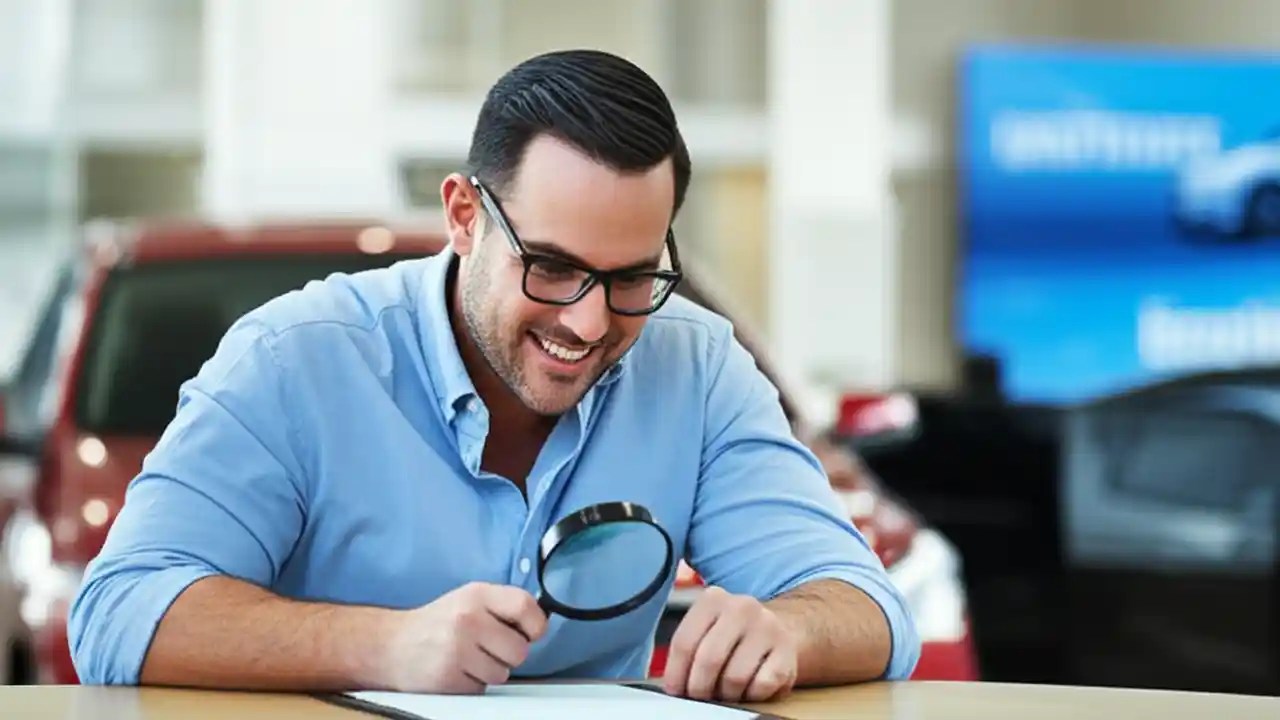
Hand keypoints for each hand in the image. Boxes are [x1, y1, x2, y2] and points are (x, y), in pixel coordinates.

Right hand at [377, 582, 546, 692]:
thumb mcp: (468, 599)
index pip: (526, 607)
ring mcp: (457, 650)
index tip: (530, 633)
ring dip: (490, 671)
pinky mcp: (448, 678)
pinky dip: (473, 684)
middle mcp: (468, 619)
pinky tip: (457, 670)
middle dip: (509, 655)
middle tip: (489, 648)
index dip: (535, 625)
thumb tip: (539, 623)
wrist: (391, 645)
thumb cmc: (438, 623)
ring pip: (503, 674)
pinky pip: (482, 689)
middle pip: (520, 650)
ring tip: (468, 659)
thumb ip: (502, 606)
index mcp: (477, 595)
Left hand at [662, 586, 798, 702]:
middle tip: (699, 697)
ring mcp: (767, 627)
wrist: (777, 630)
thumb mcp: (706, 628)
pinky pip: (761, 685)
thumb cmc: (731, 636)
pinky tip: (749, 686)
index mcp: (713, 599)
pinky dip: (751, 694)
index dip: (676, 674)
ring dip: (726, 693)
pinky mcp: (787, 650)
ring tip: (725, 689)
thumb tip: (672, 684)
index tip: (675, 690)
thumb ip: (688, 648)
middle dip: (699, 687)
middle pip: (709, 660)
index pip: (684, 642)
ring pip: (735, 677)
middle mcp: (741, 607)